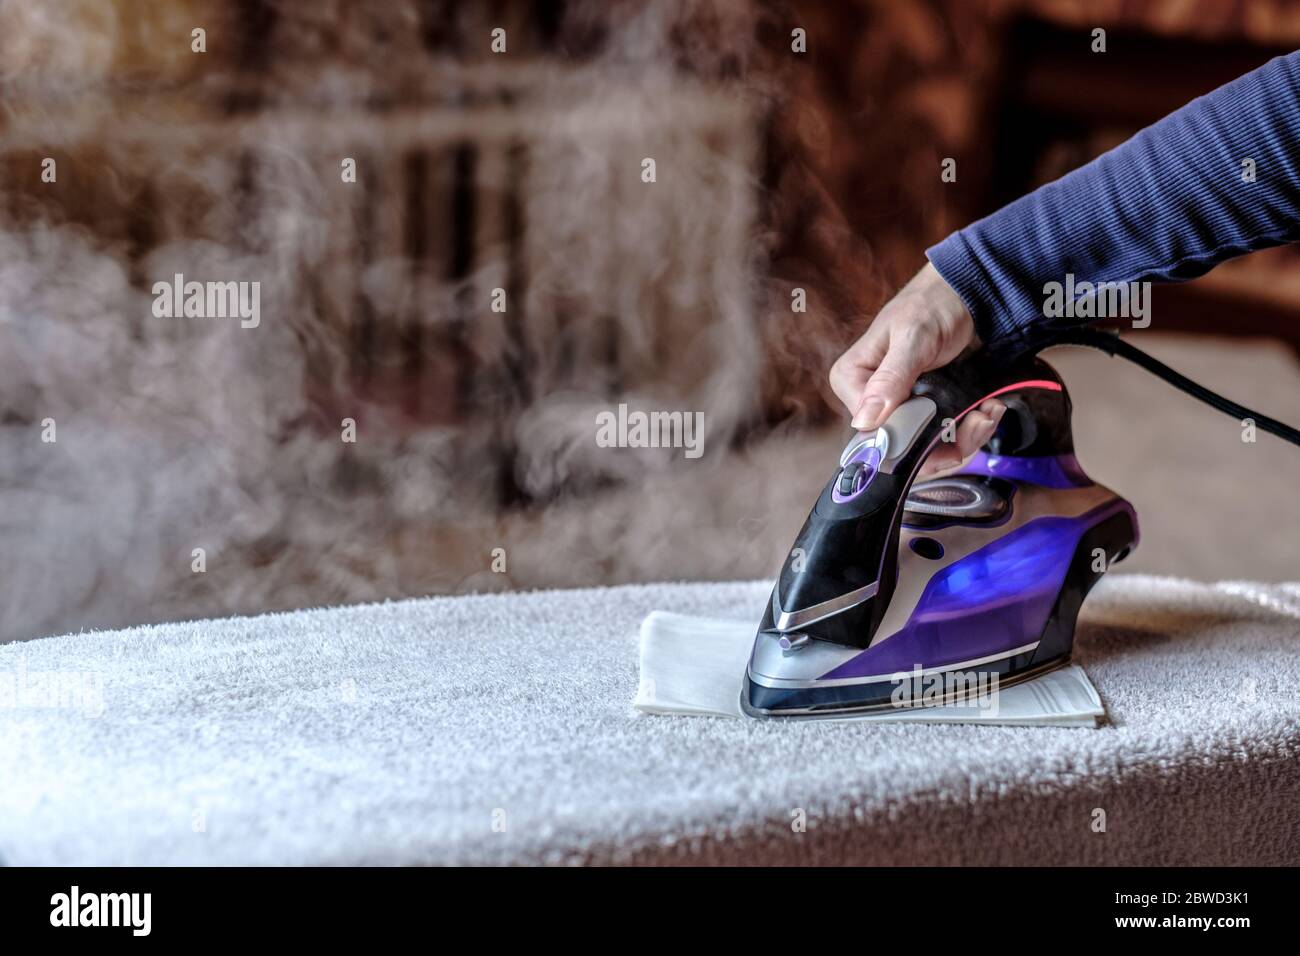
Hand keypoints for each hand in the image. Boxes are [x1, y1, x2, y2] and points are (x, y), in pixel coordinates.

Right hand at [829, 262, 1003, 476]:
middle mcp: (871, 400)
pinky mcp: (925, 410)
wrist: (966, 293)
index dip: (909, 442)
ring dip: (965, 437)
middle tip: (979, 420)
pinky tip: (987, 409)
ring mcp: (900, 407)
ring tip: (988, 412)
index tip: (945, 430)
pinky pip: (943, 438)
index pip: (871, 434)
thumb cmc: (932, 304)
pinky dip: (970, 430)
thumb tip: (864, 421)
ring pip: (926, 449)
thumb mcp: (913, 337)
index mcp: (853, 381)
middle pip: (900, 448)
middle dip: (945, 443)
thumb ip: (891, 378)